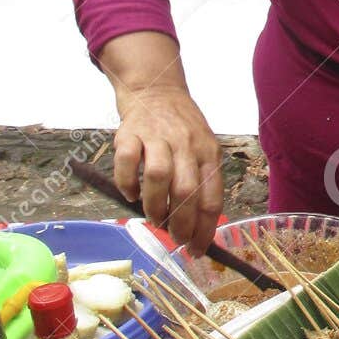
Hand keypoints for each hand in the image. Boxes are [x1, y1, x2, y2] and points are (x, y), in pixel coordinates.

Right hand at [112, 86, 222, 255]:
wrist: (156, 89)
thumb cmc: (181, 129)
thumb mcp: (202, 150)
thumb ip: (199, 183)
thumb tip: (195, 229)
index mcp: (209, 153)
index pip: (211, 198)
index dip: (204, 229)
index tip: (197, 250)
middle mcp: (186, 144)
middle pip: (186, 192)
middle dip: (180, 225)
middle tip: (174, 239)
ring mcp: (157, 136)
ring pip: (158, 177)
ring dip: (155, 207)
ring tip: (154, 219)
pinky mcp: (130, 132)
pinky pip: (127, 162)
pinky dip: (127, 184)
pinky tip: (131, 194)